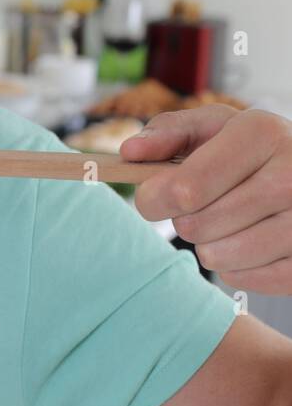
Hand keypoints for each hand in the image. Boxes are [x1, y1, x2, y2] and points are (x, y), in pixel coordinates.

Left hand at [123, 105, 291, 293]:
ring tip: (228, 220)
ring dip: (208, 243)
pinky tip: (248, 240)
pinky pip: (241, 279)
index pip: (185, 189)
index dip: (154, 199)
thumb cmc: (246, 149)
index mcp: (261, 134)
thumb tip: (130, 152)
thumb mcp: (211, 126)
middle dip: (183, 218)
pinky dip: (233, 265)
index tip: (153, 195)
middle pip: (195, 226)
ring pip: (216, 257)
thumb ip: (167, 132)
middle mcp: (291, 176)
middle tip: (203, 204)